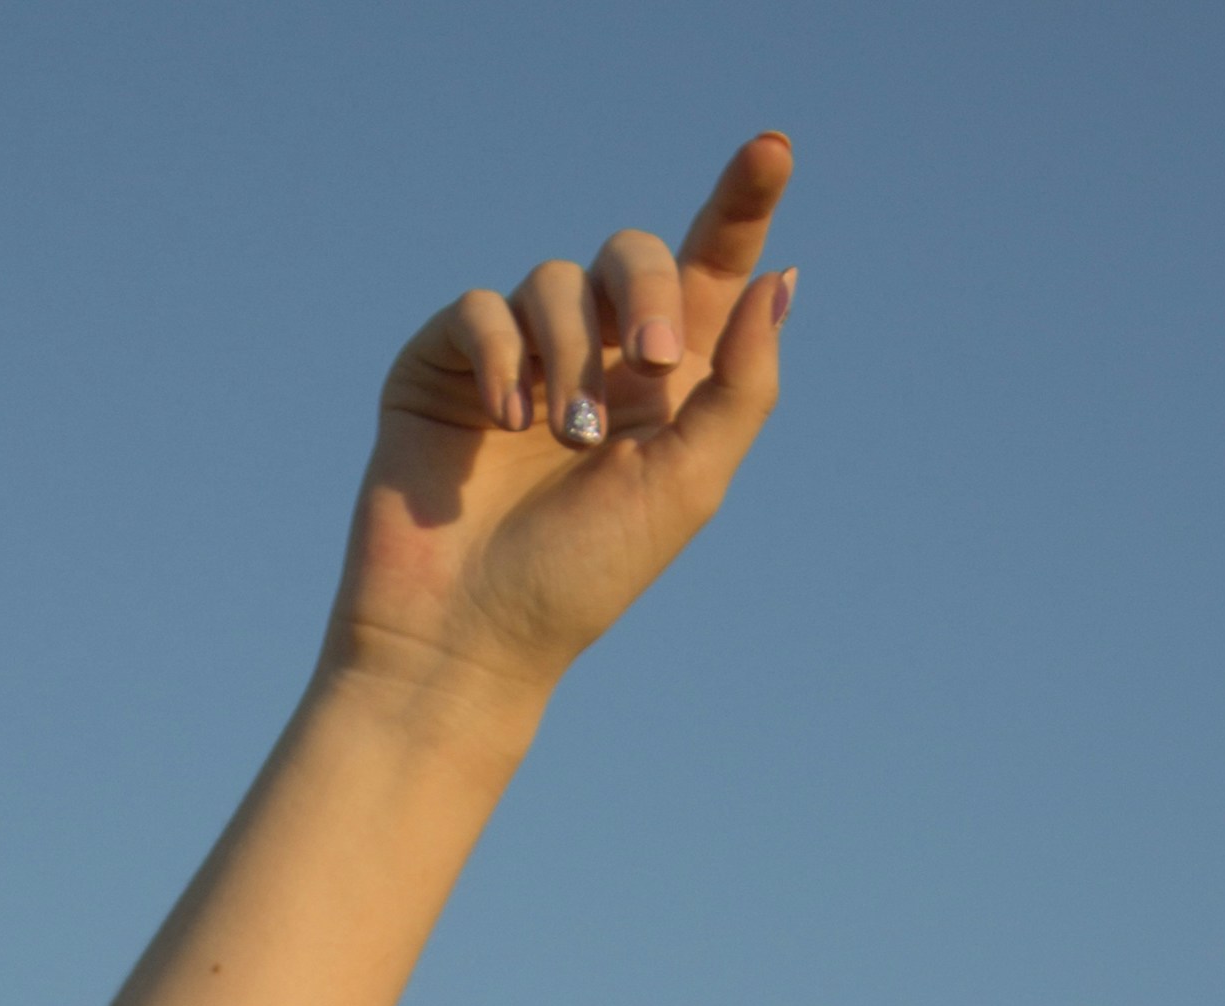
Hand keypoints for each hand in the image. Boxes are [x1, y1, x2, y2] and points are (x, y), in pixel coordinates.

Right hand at [322, 134, 795, 717]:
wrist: (467, 638)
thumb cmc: (581, 579)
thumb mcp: (686, 486)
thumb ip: (740, 386)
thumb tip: (780, 278)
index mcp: (662, 388)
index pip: (707, 271)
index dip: (739, 205)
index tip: (773, 149)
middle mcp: (591, 359)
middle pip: (631, 255)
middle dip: (649, 289)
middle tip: (654, 359)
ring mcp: (515, 356)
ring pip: (554, 280)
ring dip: (570, 352)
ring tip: (561, 438)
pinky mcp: (444, 364)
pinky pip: (481, 308)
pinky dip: (501, 353)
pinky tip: (507, 422)